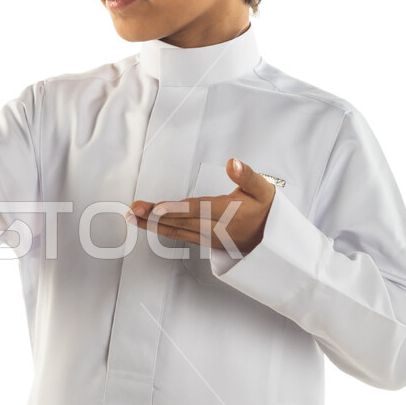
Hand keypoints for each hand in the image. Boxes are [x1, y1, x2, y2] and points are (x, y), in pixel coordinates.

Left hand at [126, 158, 273, 255]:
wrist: (273, 241)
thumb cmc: (266, 211)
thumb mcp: (264, 189)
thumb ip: (247, 176)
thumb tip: (234, 163)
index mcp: (229, 213)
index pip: (199, 209)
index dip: (177, 209)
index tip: (158, 208)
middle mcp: (216, 228)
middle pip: (182, 221)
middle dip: (155, 216)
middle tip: (134, 209)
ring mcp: (208, 238)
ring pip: (177, 230)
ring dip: (152, 224)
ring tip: (132, 216)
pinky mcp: (203, 241)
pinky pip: (179, 235)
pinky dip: (160, 229)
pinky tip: (146, 223)